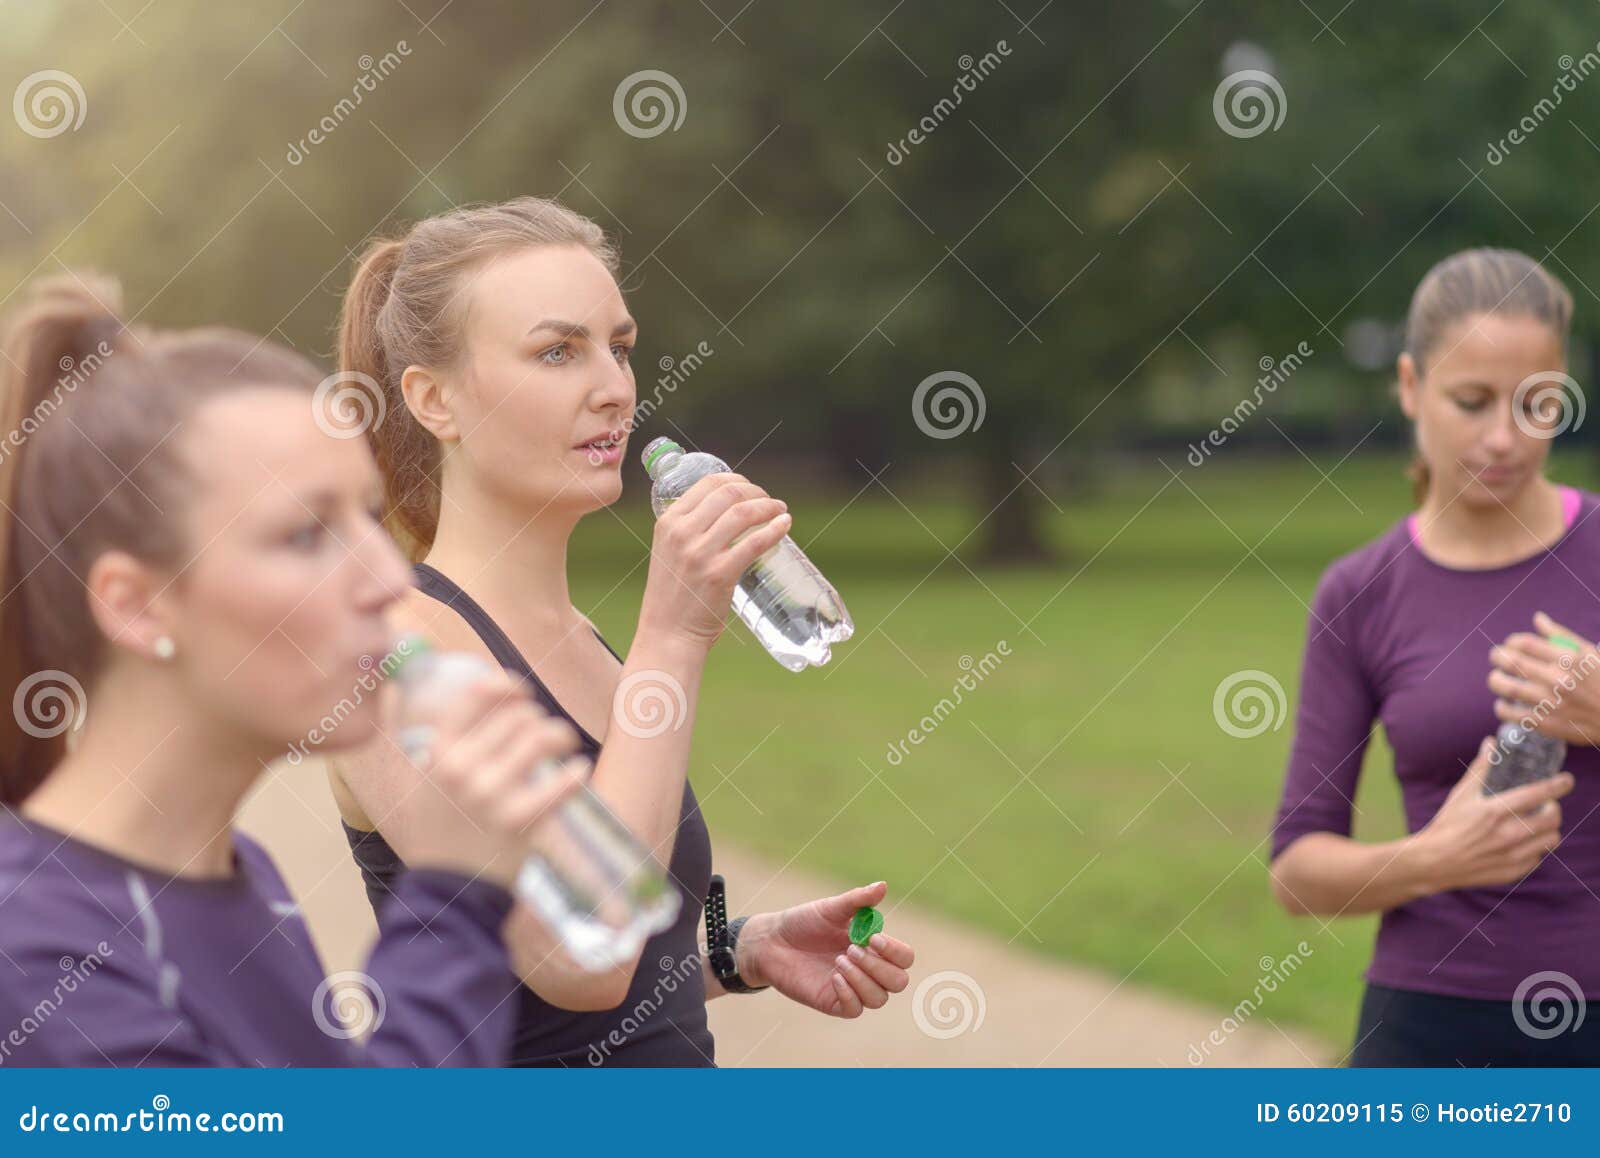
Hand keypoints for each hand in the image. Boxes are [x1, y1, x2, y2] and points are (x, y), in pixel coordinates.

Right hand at [394, 670, 587, 887]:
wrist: (446, 891)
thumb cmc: (439, 832)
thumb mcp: (423, 780)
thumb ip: (432, 739)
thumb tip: (424, 690)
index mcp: (439, 752)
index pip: (477, 695)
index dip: (507, 686)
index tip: (523, 694)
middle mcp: (463, 767)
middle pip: (519, 716)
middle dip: (538, 719)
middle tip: (545, 735)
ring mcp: (492, 793)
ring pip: (543, 737)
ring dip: (562, 735)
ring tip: (566, 744)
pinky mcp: (521, 819)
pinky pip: (562, 781)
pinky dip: (576, 772)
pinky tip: (580, 771)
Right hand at [636, 472, 791, 651]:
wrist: (668, 635)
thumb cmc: (673, 597)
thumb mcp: (669, 553)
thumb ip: (689, 532)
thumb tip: (726, 514)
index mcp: (668, 522)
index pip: (707, 483)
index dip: (736, 479)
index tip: (751, 488)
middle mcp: (681, 533)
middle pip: (728, 493)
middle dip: (756, 491)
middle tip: (770, 502)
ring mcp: (700, 553)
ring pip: (743, 513)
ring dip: (768, 506)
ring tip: (780, 511)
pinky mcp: (719, 574)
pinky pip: (754, 542)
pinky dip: (774, 529)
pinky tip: (785, 525)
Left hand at [733, 881, 915, 1016]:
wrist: (772, 941)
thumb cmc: (803, 923)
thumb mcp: (831, 908)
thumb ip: (857, 900)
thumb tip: (883, 885)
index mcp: (873, 947)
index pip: (904, 958)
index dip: (895, 951)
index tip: (873, 938)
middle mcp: (867, 970)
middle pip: (898, 982)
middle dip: (879, 967)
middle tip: (851, 949)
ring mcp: (852, 988)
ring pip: (878, 999)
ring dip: (862, 980)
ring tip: (838, 960)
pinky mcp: (833, 1003)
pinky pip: (855, 1009)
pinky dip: (849, 994)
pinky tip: (833, 977)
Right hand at [1410, 736, 1572, 892]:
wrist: (1435, 862)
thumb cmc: (1448, 824)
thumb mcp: (1461, 794)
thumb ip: (1481, 768)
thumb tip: (1491, 743)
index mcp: (1494, 811)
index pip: (1537, 794)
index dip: (1557, 785)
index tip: (1567, 780)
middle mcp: (1507, 835)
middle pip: (1552, 818)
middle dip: (1553, 807)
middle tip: (1545, 804)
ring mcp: (1513, 855)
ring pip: (1551, 839)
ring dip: (1548, 828)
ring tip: (1536, 823)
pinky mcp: (1514, 871)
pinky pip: (1538, 856)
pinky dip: (1535, 847)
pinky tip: (1522, 842)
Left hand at [1488, 611, 1599, 745]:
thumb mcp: (1590, 653)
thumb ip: (1562, 635)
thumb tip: (1537, 618)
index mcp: (1570, 659)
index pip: (1525, 643)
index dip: (1511, 642)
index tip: (1510, 646)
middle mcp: (1559, 679)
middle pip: (1511, 662)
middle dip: (1497, 657)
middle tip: (1496, 659)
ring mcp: (1552, 703)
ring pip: (1507, 687)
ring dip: (1496, 681)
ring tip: (1497, 679)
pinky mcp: (1547, 724)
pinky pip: (1511, 714)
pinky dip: (1501, 707)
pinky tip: (1503, 703)